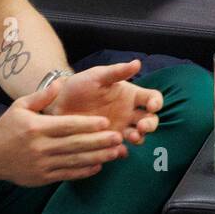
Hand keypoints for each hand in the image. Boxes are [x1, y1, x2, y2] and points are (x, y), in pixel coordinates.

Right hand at [0, 85, 125, 186]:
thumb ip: (41, 96)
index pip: (67, 125)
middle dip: (99, 141)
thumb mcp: (19, 106)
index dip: (87, 124)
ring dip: (97, 157)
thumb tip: (60, 83)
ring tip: (115, 152)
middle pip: (75, 144)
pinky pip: (67, 174)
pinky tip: (98, 166)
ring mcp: (41, 164)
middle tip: (118, 137)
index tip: (105, 122)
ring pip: (74, 161)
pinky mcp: (42, 178)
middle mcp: (39, 146)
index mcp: (36, 127)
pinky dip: (83, 171)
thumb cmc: (6, 128)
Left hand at [47, 59, 162, 145]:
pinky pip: (119, 148)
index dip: (156, 102)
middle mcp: (129, 113)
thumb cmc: (79, 85)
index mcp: (130, 95)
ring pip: (138, 136)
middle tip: (142, 126)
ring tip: (130, 136)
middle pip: (150, 120)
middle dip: (150, 124)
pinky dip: (121, 151)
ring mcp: (120, 128)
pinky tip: (117, 149)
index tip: (152, 106)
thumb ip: (117, 72)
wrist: (58, 103)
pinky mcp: (108, 141)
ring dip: (139, 138)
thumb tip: (137, 62)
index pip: (152, 98)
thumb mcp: (97, 76)